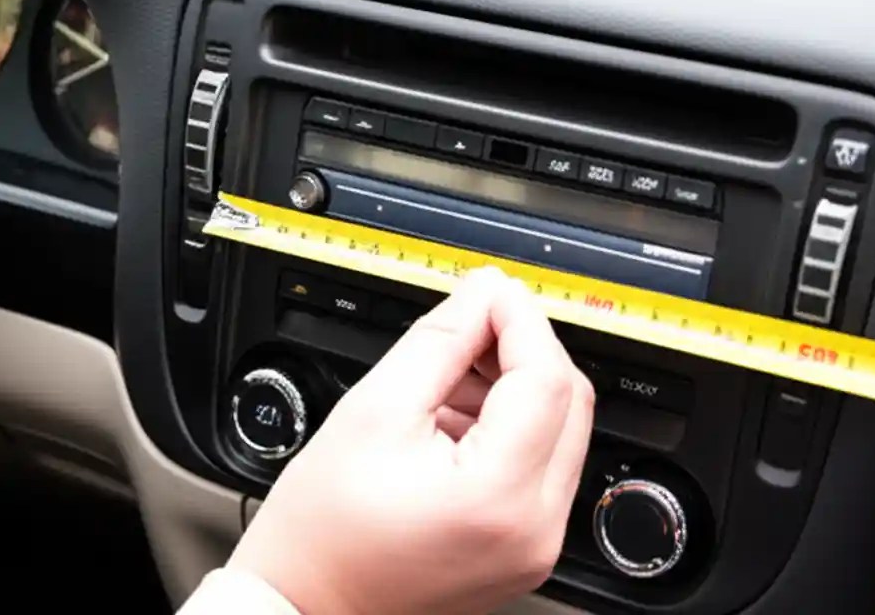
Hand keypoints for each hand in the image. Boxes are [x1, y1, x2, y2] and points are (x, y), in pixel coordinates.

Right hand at [226, 267, 595, 613]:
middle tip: (471, 324)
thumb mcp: (374, 410)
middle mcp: (534, 529)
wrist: (306, 602)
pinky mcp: (527, 549)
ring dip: (515, 388)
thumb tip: (483, 293)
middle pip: (568, 402)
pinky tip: (456, 420)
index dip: (521, 319)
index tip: (490, 290)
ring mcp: (536, 545)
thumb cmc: (323, 530)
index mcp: (498, 496)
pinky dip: (510, 429)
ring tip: (446, 383)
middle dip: (523, 350)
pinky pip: (541, 466)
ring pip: (561, 430)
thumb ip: (441, 340)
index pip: (546, 378)